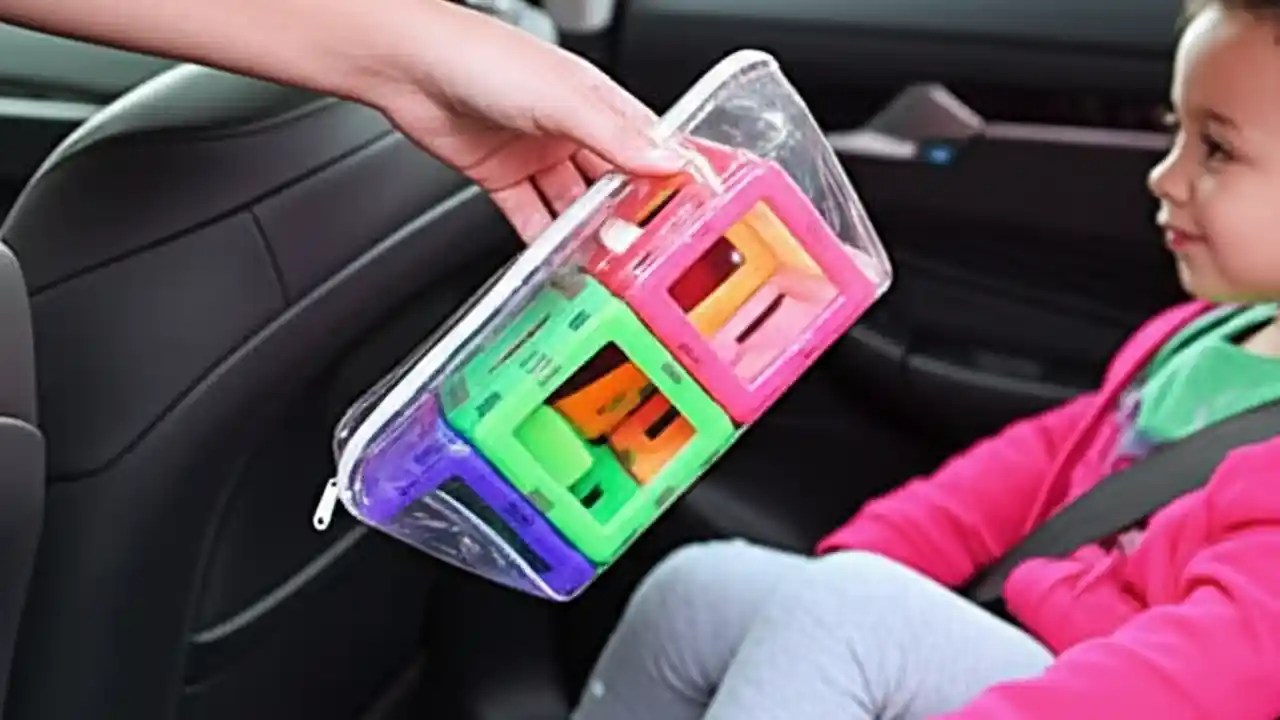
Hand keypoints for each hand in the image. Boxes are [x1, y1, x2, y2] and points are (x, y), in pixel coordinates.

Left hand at [362, 2, 686, 240]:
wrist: (408, 66)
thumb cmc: (481, 57)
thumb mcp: (564, 100)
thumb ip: (616, 137)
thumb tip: (669, 161)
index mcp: (595, 100)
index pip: (647, 144)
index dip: (669, 177)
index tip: (691, 212)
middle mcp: (570, 127)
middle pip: (611, 182)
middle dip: (629, 216)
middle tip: (646, 251)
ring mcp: (536, 154)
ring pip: (573, 205)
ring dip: (587, 234)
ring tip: (606, 264)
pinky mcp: (502, 176)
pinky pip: (531, 216)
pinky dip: (544, 242)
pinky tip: (558, 261)